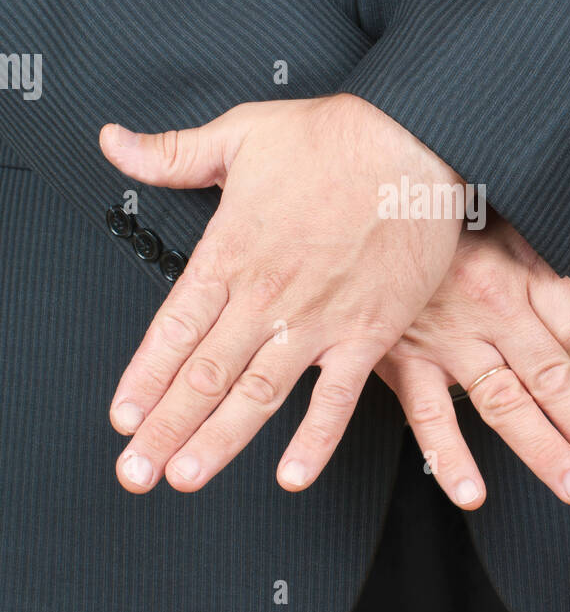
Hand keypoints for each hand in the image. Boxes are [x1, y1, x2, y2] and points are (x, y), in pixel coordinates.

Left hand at [100, 96, 462, 492]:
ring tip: (185, 477)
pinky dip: (314, 439)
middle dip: (164, 429)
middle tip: (135, 472)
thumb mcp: (240, 133)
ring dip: (218, 441)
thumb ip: (172, 152)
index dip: (144, 378)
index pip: (174, 328)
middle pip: (204, 375)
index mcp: (231, 252)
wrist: (414, 142)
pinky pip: (337, 397)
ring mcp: (317, 320)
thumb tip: (114, 143)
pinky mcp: (367, 332)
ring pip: (257, 394)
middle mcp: (267, 295)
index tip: (122, 417)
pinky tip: (291, 474)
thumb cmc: (335, 136)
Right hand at [376, 215, 569, 508]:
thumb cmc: (445, 214)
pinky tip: (472, 493)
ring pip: (505, 402)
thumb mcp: (506, 221)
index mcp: (522, 271)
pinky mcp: (401, 357)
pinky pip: (428, 414)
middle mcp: (492, 307)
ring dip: (544, 450)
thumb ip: (541, 272)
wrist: (372, 194)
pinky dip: (450, 457)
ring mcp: (446, 337)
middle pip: (554, 378)